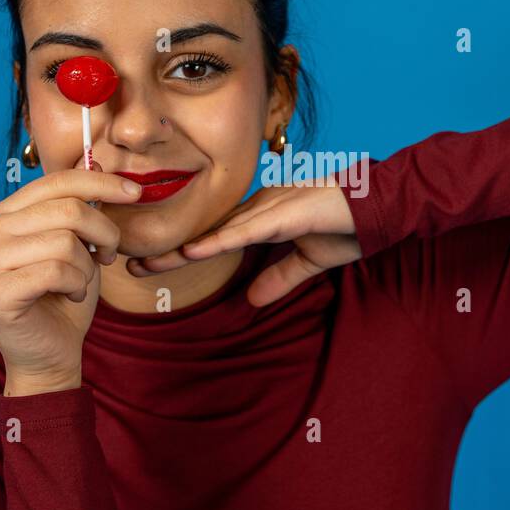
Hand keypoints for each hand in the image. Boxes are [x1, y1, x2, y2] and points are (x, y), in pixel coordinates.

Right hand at [0, 170, 142, 392]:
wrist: (51, 354)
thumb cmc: (65, 297)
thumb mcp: (79, 244)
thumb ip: (80, 207)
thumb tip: (97, 162)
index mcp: (4, 214)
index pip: (56, 182)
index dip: (100, 183)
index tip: (134, 193)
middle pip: (66, 210)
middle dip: (103, 233)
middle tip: (107, 256)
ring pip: (64, 242)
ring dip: (87, 267)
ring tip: (81, 282)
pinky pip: (55, 271)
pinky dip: (76, 284)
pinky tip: (71, 296)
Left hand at [128, 181, 360, 306]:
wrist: (381, 208)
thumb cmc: (349, 226)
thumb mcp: (309, 262)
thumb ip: (280, 279)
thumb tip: (250, 301)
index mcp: (262, 217)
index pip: (214, 239)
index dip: (182, 252)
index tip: (150, 266)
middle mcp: (258, 209)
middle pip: (204, 234)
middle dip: (168, 250)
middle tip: (128, 264)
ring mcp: (269, 209)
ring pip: (216, 233)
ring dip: (181, 250)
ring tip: (147, 264)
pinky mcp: (283, 215)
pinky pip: (244, 232)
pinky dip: (217, 243)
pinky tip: (192, 253)